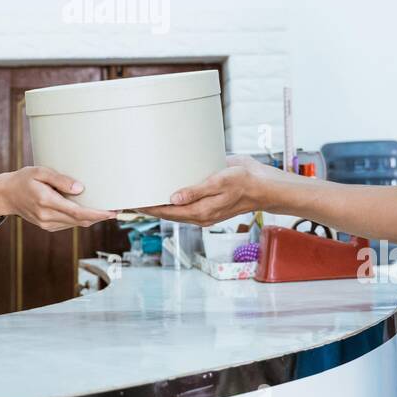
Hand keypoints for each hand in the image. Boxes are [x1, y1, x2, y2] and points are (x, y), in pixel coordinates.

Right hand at [0, 166, 114, 231]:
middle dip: (99, 217)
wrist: (6, 195)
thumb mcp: (40, 172)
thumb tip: (81, 189)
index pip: (77, 212)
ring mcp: (47, 224)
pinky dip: (81, 219)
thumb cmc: (24, 179)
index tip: (112, 212)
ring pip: (76, 224)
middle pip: (80, 221)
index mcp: (46, 202)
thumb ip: (61, 180)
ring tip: (107, 209)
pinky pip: (69, 224)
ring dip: (92, 218)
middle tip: (117, 210)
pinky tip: (89, 211)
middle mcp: (47, 217)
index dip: (97, 214)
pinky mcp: (48, 226)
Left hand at [144, 155, 274, 225]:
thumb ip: (196, 191)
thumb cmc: (245, 183)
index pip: (167, 213)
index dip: (149, 208)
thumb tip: (173, 198)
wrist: (265, 186)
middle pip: (168, 213)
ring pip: (175, 210)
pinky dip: (172, 199)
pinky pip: (185, 203)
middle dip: (150, 207)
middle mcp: (200, 213)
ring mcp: (204, 209)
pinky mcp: (209, 201)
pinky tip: (166, 190)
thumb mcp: (220, 183)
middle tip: (130, 198)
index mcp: (201, 212)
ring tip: (143, 194)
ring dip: (160, 204)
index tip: (132, 203)